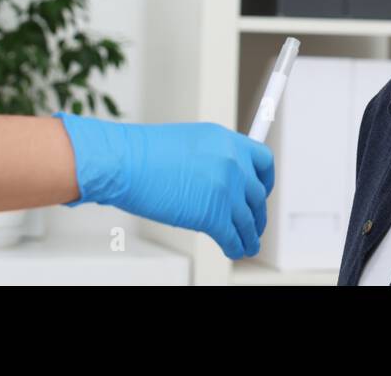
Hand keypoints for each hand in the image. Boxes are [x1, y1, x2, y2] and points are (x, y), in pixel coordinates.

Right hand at [55, 112, 274, 259]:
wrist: (125, 162)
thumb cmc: (144, 153)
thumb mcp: (190, 143)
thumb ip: (214, 159)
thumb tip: (222, 183)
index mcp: (227, 140)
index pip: (263, 160)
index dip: (265, 181)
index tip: (263, 193)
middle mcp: (233, 162)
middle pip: (257, 195)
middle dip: (257, 214)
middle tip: (253, 223)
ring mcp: (226, 189)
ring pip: (248, 220)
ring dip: (250, 236)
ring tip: (248, 244)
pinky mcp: (214, 215)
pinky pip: (234, 237)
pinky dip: (236, 247)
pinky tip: (234, 250)